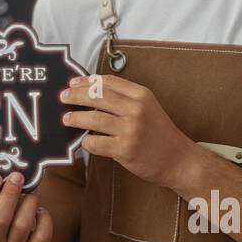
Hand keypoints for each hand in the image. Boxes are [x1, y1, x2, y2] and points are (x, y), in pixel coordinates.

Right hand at [0, 172, 50, 241]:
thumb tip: (7, 164)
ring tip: (33, 192)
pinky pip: (41, 236)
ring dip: (29, 203)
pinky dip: (44, 219)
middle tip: (18, 176)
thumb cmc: (8, 205)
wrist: (26, 228)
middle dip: (10, 194)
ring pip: (22, 225)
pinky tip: (41, 211)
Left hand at [58, 74, 195, 187]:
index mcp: (141, 95)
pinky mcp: (125, 149)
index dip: (87, 81)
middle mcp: (136, 109)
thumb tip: (91, 92)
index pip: (108, 82)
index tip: (73, 82)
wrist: (179, 160)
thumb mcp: (148, 107)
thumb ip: (125, 99)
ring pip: (93, 118)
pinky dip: (86, 142)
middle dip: (75, 95)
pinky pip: (96, 142)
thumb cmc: (159, 133)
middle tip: (63, 97)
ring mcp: (131, 129)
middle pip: (97, 96)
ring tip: (66, 119)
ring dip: (75, 118)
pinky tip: (83, 141)